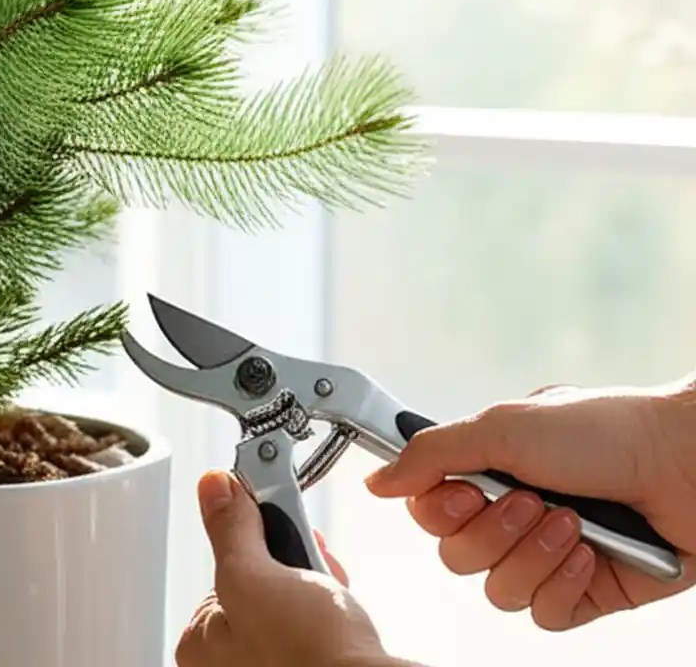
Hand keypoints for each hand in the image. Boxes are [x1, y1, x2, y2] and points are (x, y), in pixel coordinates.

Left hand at [177, 471, 421, 666]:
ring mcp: (269, 661)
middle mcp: (229, 659)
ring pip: (293, 599)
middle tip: (309, 568)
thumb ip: (231, 531)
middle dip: (292, 565)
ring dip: (316, 583)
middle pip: (262, 582)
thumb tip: (214, 489)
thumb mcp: (256, 576)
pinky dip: (332, 612)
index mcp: (200, 642)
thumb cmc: (308, 654)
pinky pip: (316, 624)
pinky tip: (343, 617)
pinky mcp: (308, 662)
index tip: (277, 523)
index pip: (226, 567)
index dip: (258, 542)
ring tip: (330, 593)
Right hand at [365, 379, 695, 630]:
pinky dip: (562, 583)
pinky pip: (542, 613)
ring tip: (572, 522)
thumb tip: (377, 479)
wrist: (688, 464)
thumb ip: (431, 453)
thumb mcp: (503, 427)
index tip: (468, 491)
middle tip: (532, 500)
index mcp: (491, 471)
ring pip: (495, 588)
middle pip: (456, 555)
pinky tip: (589, 553)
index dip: (440, 510)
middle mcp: (514, 514)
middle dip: (494, 531)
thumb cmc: (608, 431)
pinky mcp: (584, 591)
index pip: (429, 511)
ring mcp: (547, 555)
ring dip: (532, 554)